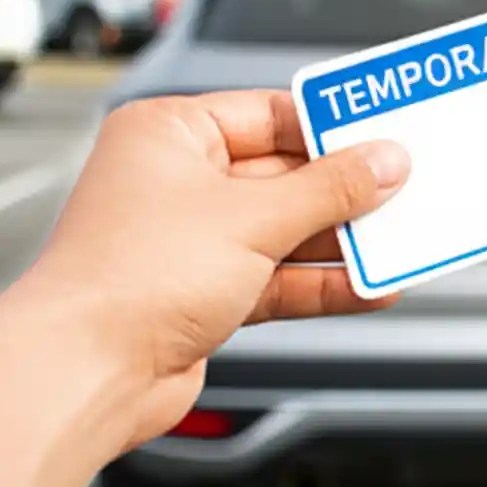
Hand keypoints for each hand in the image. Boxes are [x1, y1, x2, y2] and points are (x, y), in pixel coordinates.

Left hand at [23, 90, 409, 446]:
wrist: (84, 372)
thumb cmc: (129, 278)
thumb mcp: (252, 218)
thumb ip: (328, 189)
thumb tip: (383, 163)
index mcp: (170, 134)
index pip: (270, 114)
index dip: (332, 128)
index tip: (384, 137)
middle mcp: (177, 181)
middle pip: (285, 175)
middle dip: (343, 192)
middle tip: (402, 191)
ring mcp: (192, 240)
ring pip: (285, 231)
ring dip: (339, 243)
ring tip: (396, 242)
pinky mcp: (206, 293)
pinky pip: (278, 277)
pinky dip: (322, 283)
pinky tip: (369, 286)